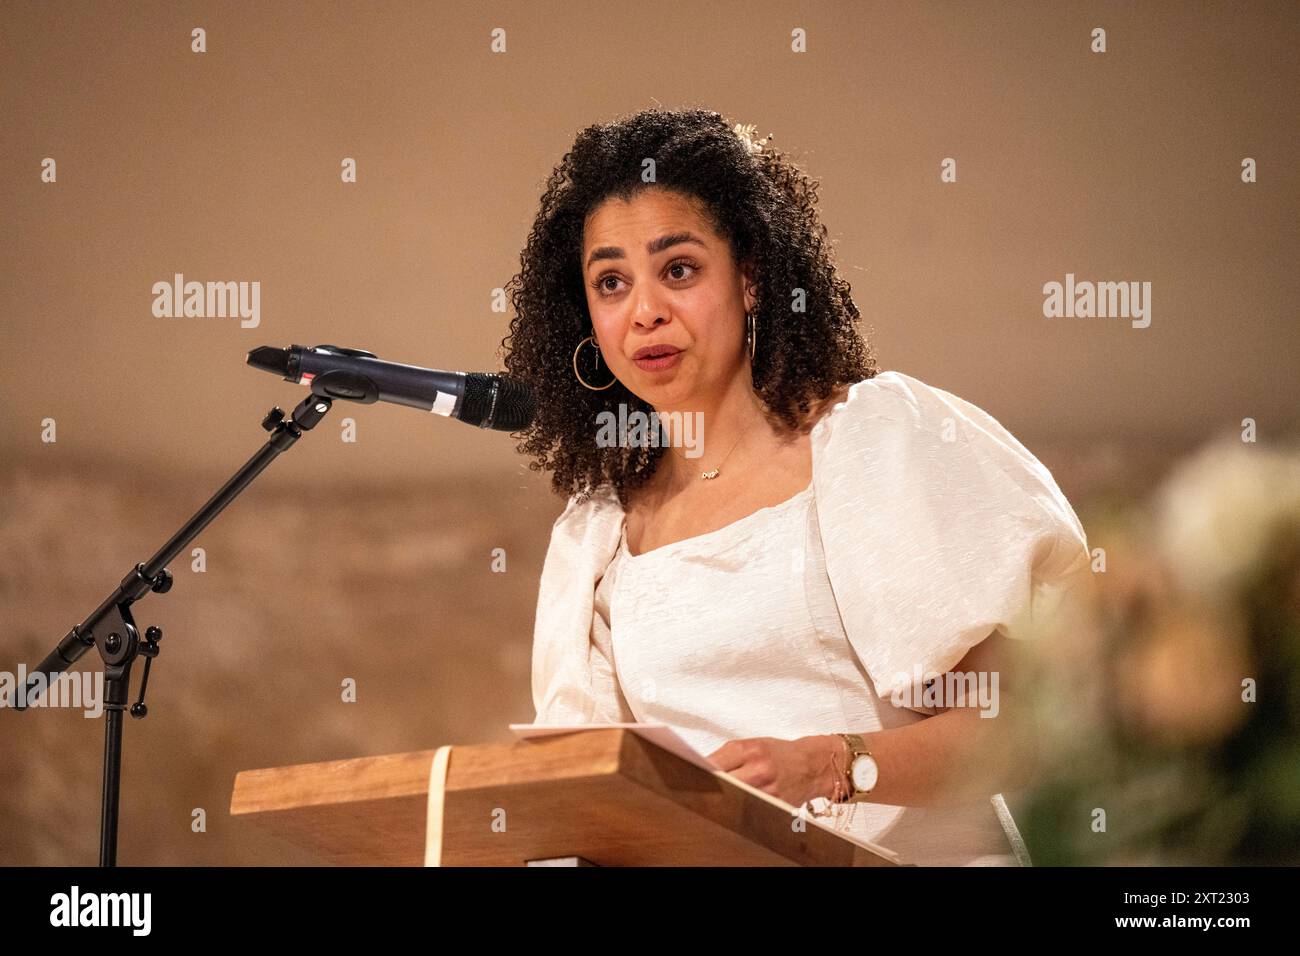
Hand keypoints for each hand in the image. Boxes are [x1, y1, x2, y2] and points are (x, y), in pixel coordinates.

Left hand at [706, 734, 844, 807]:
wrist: (812, 765)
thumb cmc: (778, 753)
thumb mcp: (752, 745)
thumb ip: (727, 756)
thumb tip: (700, 768)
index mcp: (750, 751)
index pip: (714, 764)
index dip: (696, 770)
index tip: (685, 771)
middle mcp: (759, 771)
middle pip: (721, 784)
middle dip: (707, 786)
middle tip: (694, 788)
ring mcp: (767, 791)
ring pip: (733, 800)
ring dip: (721, 799)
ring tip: (712, 797)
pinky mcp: (773, 807)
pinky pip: (748, 809)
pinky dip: (739, 807)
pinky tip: (732, 805)